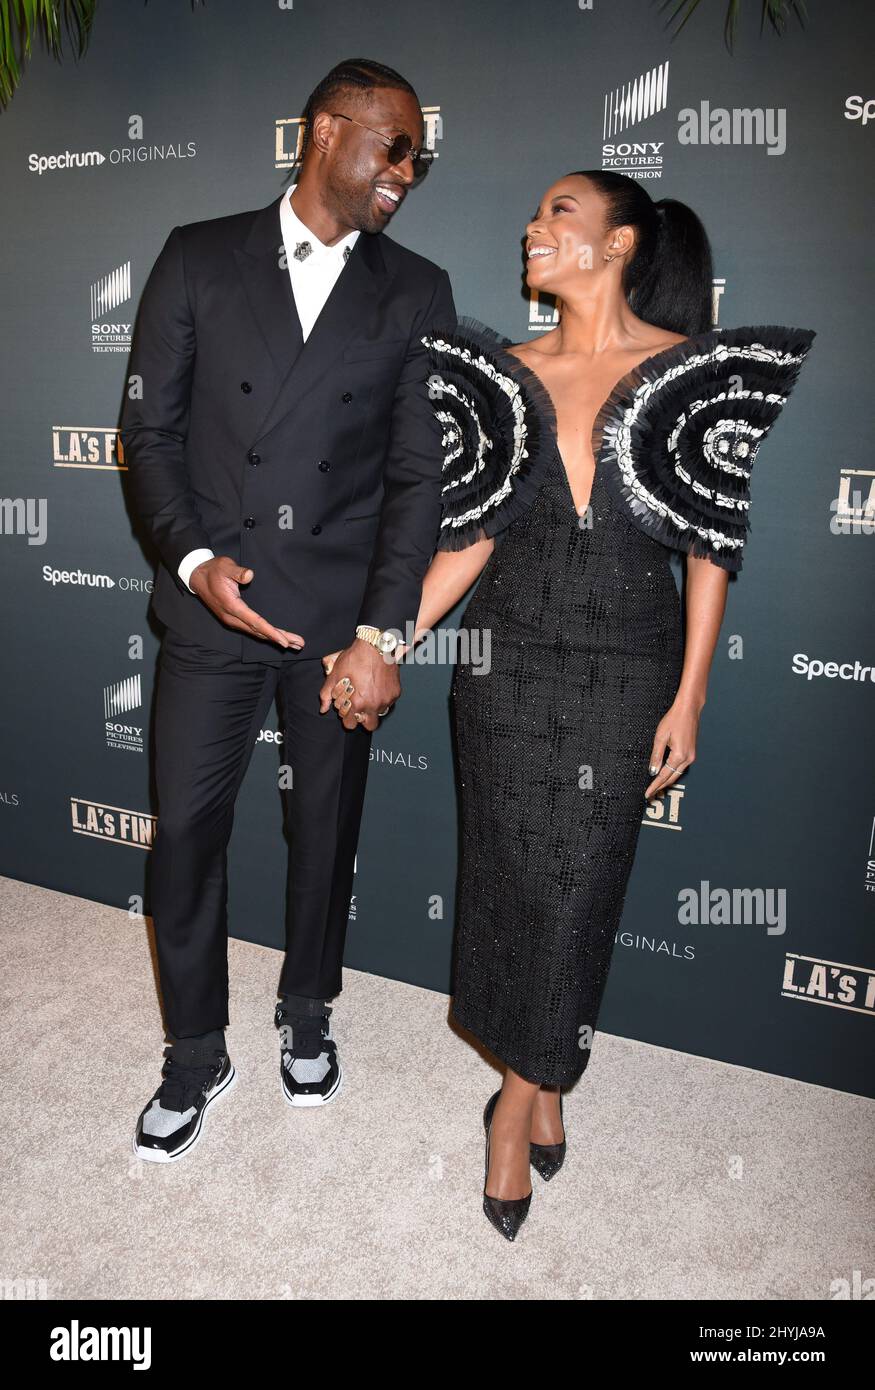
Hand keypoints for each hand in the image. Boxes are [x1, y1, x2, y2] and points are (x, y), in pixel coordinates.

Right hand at [189, 557, 303, 648]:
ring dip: (276, 639)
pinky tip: (278, 638)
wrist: (197, 576)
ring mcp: (233, 621)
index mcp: (231, 606)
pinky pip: (253, 630)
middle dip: (280, 639)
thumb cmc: (213, 570)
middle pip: (259, 632)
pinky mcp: (235, 620)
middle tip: (299, 644)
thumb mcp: (225, 566)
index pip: (255, 622)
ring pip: (257, 633)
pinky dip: (267, 635)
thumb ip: (237, 571)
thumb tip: (249, 575)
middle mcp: (232, 618)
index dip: (271, 632)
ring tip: (295, 644)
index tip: (284, 641)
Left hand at [319, 637, 400, 729]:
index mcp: (358, 703)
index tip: (347, 709)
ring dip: (372, 708)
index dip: (347, 718)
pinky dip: (381, 698)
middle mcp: (374, 705)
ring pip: (378, 714)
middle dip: (362, 718)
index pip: (350, 724)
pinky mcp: (396, 693)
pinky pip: (388, 702)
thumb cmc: (355, 658)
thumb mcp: (336, 675)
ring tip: (367, 693)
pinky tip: (376, 686)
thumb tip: (323, 709)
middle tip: (358, 705)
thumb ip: (327, 694)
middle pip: (368, 726)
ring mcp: (387, 700)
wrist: (376, 645)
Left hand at [644, 698, 699, 798]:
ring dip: (667, 781)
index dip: (655, 786)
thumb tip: (653, 771)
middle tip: (650, 794)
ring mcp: (691, 756)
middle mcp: (688, 758)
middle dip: (661, 787)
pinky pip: (681, 767)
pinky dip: (673, 773)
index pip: (664, 776)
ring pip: (677, 774)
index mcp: (679, 755)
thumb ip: (656, 756)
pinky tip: (665, 775)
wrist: (688, 710)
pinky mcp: (692, 753)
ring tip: (656, 787)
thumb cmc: (674, 720)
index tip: (648, 794)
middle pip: (672, 778)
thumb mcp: (660, 737)